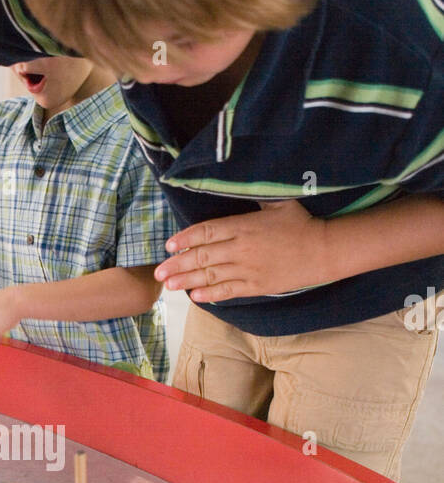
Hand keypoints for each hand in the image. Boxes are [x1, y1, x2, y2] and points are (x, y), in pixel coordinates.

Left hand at [155, 200, 328, 301]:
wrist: (323, 250)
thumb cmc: (300, 224)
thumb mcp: (277, 203)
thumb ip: (254, 200)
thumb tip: (236, 186)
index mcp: (243, 226)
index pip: (206, 232)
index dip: (185, 239)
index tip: (170, 246)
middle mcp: (241, 248)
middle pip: (202, 256)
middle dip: (178, 264)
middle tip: (159, 272)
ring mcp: (248, 269)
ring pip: (210, 275)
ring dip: (187, 280)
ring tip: (169, 285)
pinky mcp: (256, 286)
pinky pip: (228, 291)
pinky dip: (210, 294)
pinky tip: (195, 296)